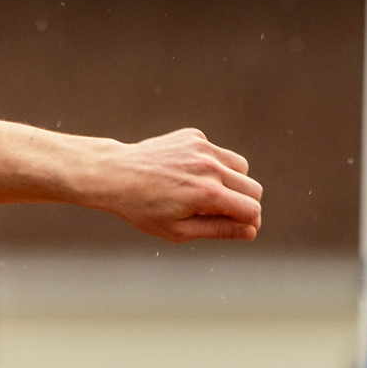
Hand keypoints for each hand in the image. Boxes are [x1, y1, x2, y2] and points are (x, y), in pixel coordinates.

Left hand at [91, 128, 261, 242]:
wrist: (113, 174)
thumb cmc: (141, 208)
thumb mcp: (178, 230)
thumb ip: (218, 230)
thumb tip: (250, 231)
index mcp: (208, 194)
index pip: (251, 209)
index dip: (248, 222)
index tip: (237, 227)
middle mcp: (209, 167)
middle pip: (253, 188)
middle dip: (244, 203)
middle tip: (221, 212)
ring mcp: (202, 148)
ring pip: (241, 167)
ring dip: (232, 182)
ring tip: (205, 192)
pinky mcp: (193, 136)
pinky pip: (218, 152)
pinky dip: (212, 164)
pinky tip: (186, 173)